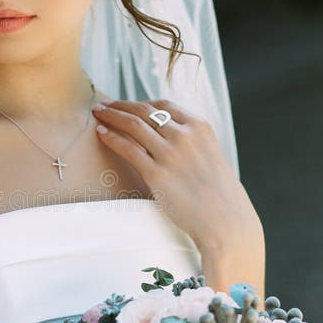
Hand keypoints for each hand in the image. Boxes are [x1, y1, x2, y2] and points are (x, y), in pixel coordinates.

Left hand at [92, 99, 257, 252]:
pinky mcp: (157, 174)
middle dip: (120, 105)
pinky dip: (111, 138)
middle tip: (103, 104)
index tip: (126, 104)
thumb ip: (189, 139)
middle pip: (144, 111)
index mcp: (199, 126)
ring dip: (112, 116)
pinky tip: (101, 133)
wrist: (224, 219)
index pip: (163, 105)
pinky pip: (128, 149)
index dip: (140, 102)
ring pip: (133, 125)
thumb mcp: (209, 153)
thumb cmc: (217, 191)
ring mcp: (170, 154)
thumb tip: (163, 132)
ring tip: (98, 113)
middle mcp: (185, 135)